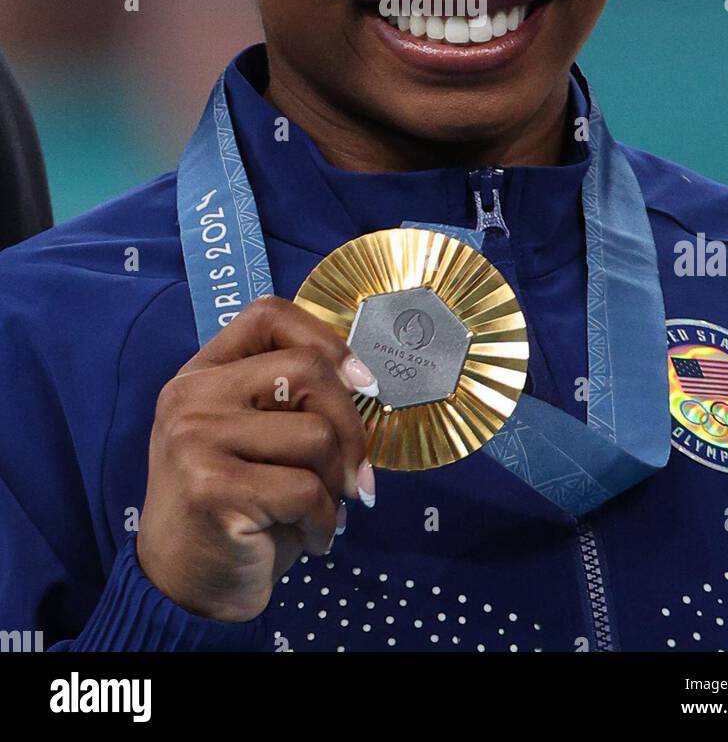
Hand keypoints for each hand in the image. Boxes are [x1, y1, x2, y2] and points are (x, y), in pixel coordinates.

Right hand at [137, 296, 376, 620]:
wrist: (185, 588)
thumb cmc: (239, 507)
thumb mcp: (257, 438)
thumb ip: (291, 400)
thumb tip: (368, 382)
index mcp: (203, 373)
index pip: (269, 314)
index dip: (328, 339)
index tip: (363, 383)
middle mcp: (191, 396)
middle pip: (307, 369)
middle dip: (351, 424)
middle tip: (357, 471)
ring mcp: (195, 440)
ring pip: (315, 434)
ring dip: (339, 481)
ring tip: (325, 509)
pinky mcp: (211, 490)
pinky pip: (306, 489)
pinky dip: (325, 521)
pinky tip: (314, 538)